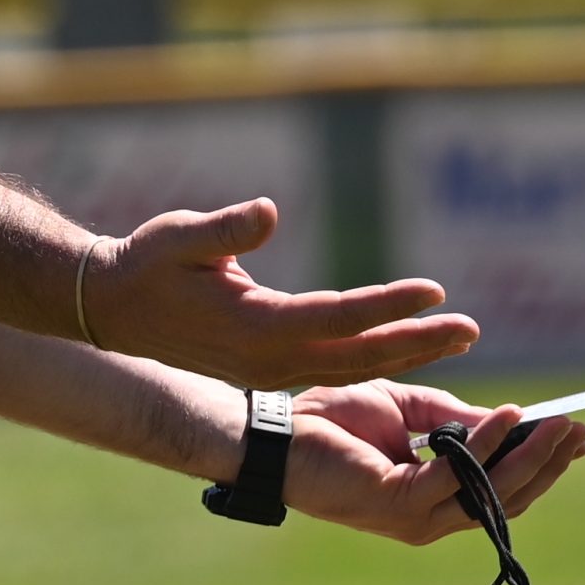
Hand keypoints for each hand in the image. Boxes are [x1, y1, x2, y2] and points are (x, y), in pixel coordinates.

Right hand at [81, 199, 477, 387]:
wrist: (111, 309)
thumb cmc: (145, 263)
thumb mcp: (178, 236)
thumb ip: (225, 230)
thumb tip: (268, 213)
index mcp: (254, 327)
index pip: (337, 316)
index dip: (388, 305)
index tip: (435, 291)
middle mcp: (269, 358)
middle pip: (358, 354)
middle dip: (418, 343)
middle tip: (472, 329)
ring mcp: (270, 371)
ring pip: (353, 367)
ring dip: (406, 354)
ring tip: (457, 339)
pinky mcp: (269, 370)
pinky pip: (336, 368)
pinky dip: (376, 359)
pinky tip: (407, 348)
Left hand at [283, 379, 584, 544]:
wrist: (277, 431)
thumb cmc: (332, 419)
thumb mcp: (406, 408)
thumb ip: (454, 417)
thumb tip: (509, 418)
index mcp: (432, 497)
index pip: (500, 489)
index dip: (541, 464)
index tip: (576, 436)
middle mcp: (429, 516)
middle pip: (507, 497)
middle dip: (547, 463)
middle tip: (580, 430)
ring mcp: (415, 516)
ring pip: (491, 492)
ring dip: (530, 457)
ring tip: (559, 425)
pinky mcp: (398, 502)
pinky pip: (456, 474)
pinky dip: (487, 444)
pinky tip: (508, 415)